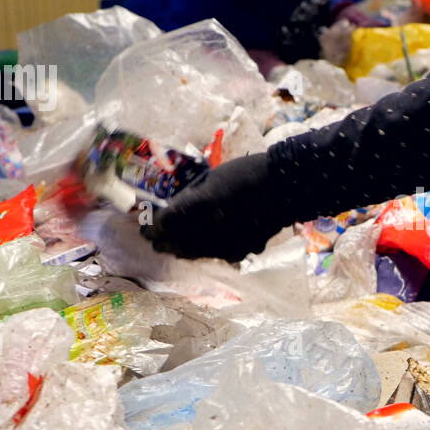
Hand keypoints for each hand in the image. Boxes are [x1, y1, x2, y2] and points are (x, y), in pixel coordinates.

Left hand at [140, 153, 287, 261]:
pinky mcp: (241, 251)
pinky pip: (214, 256)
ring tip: (173, 245)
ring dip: (180, 250)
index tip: (144, 225)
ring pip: (192, 255)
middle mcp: (208, 231)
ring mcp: (225, 245)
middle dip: (161, 241)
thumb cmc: (245, 174)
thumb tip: (171, 209)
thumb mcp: (209, 178)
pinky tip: (202, 247)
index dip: (150, 227)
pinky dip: (203, 252)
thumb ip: (188, 197)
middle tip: (154, 237)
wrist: (285, 187)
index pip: (162, 225)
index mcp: (197, 208)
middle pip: (173, 244)